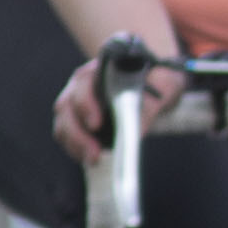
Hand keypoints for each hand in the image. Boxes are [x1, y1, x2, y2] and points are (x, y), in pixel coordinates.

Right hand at [53, 47, 184, 163]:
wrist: (155, 83)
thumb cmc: (158, 78)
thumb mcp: (164, 84)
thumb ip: (151, 103)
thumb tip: (136, 132)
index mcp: (101, 68)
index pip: (83, 82)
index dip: (86, 104)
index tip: (96, 124)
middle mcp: (82, 84)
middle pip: (67, 106)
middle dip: (78, 132)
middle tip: (95, 152)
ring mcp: (77, 102)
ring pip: (64, 123)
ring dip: (75, 144)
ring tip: (93, 159)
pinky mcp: (78, 120)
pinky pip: (67, 135)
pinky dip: (75, 148)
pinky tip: (89, 158)